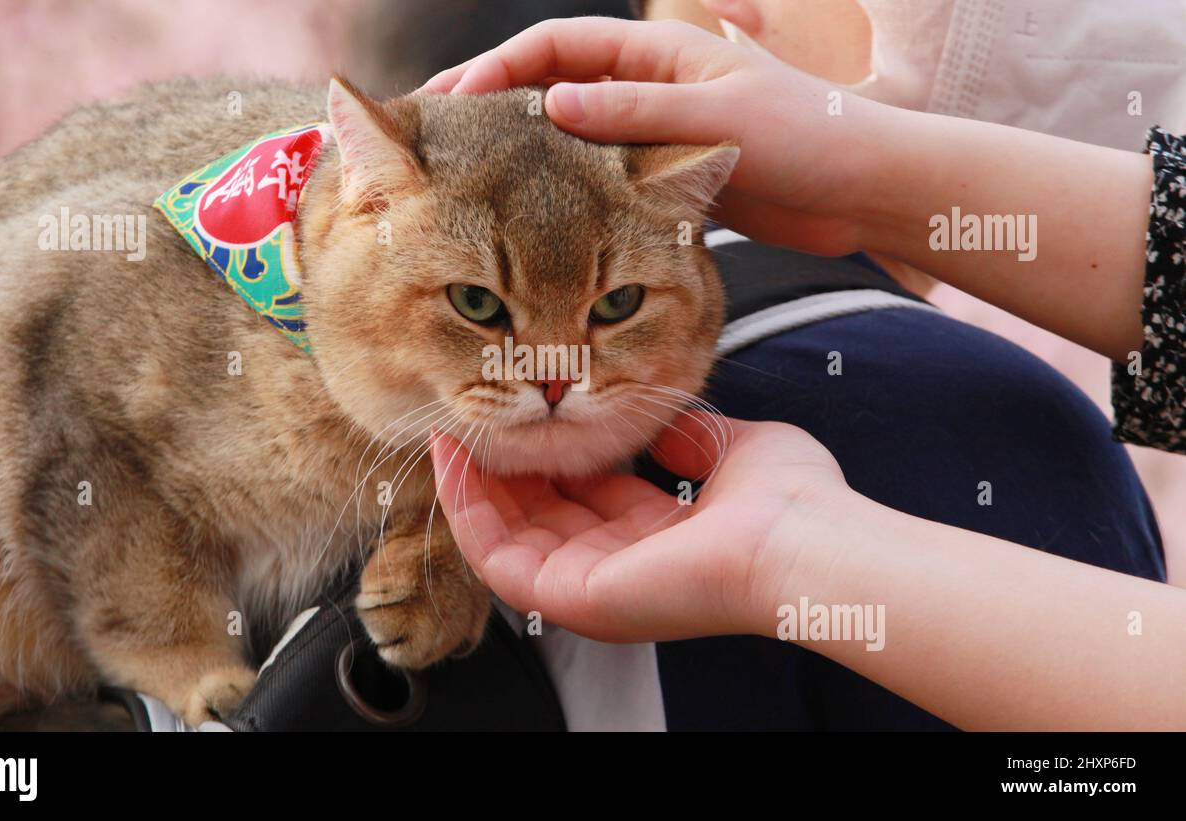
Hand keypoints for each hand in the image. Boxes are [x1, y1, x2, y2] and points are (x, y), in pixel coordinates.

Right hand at [420, 16, 896, 256]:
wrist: (864, 192)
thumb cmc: (807, 138)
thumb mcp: (714, 118)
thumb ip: (635, 114)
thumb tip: (551, 106)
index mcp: (660, 52)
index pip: (561, 45)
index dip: (502, 66)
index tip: (454, 99)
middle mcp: (652, 87)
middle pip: (556, 88)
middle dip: (497, 108)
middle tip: (441, 139)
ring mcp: (657, 134)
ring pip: (574, 139)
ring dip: (526, 157)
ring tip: (471, 185)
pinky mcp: (669, 179)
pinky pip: (604, 180)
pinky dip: (568, 194)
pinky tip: (535, 221)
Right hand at [429, 414, 847, 641]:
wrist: (802, 540)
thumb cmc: (787, 502)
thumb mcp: (729, 449)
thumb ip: (688, 436)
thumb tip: (662, 420)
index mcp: (654, 537)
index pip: (582, 501)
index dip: (549, 457)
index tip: (523, 413)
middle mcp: (615, 569)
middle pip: (537, 520)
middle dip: (501, 469)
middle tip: (473, 418)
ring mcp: (588, 589)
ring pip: (505, 539)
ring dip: (471, 486)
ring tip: (451, 434)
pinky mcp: (568, 596)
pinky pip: (494, 556)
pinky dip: (466, 507)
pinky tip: (455, 459)